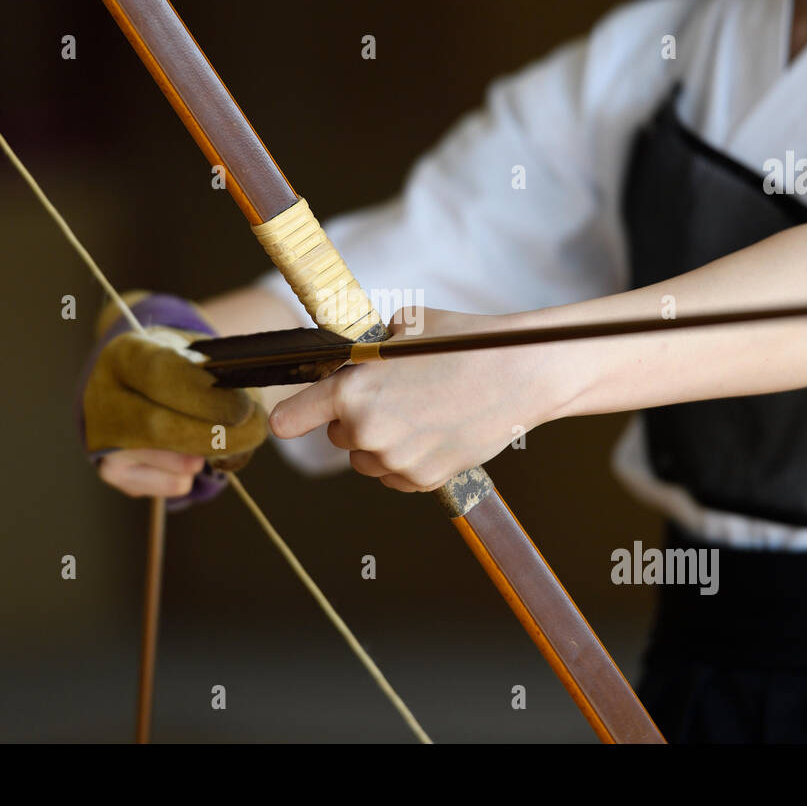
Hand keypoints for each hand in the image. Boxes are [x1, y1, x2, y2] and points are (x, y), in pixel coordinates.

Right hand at [79, 292, 268, 504]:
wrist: (140, 385)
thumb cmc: (180, 370)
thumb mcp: (199, 358)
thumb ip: (227, 383)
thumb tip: (253, 422)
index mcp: (126, 353)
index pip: (161, 374)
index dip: (204, 396)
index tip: (245, 410)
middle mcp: (103, 393)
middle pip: (156, 425)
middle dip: (212, 436)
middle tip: (253, 435)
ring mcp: (100, 434)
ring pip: (161, 459)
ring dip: (201, 456)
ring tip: (212, 442)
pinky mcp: (109, 469)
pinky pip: (159, 484)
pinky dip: (186, 477)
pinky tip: (188, 459)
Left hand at [268, 307, 560, 491]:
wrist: (519, 373)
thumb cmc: (462, 342)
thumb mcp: (403, 326)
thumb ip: (367, 347)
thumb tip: (351, 354)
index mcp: (352, 392)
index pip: (291, 419)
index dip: (290, 417)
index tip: (287, 419)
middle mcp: (368, 432)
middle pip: (337, 438)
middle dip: (354, 420)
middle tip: (391, 396)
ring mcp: (397, 461)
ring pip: (366, 461)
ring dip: (380, 443)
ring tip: (417, 412)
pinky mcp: (425, 479)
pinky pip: (396, 477)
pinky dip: (406, 461)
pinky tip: (432, 432)